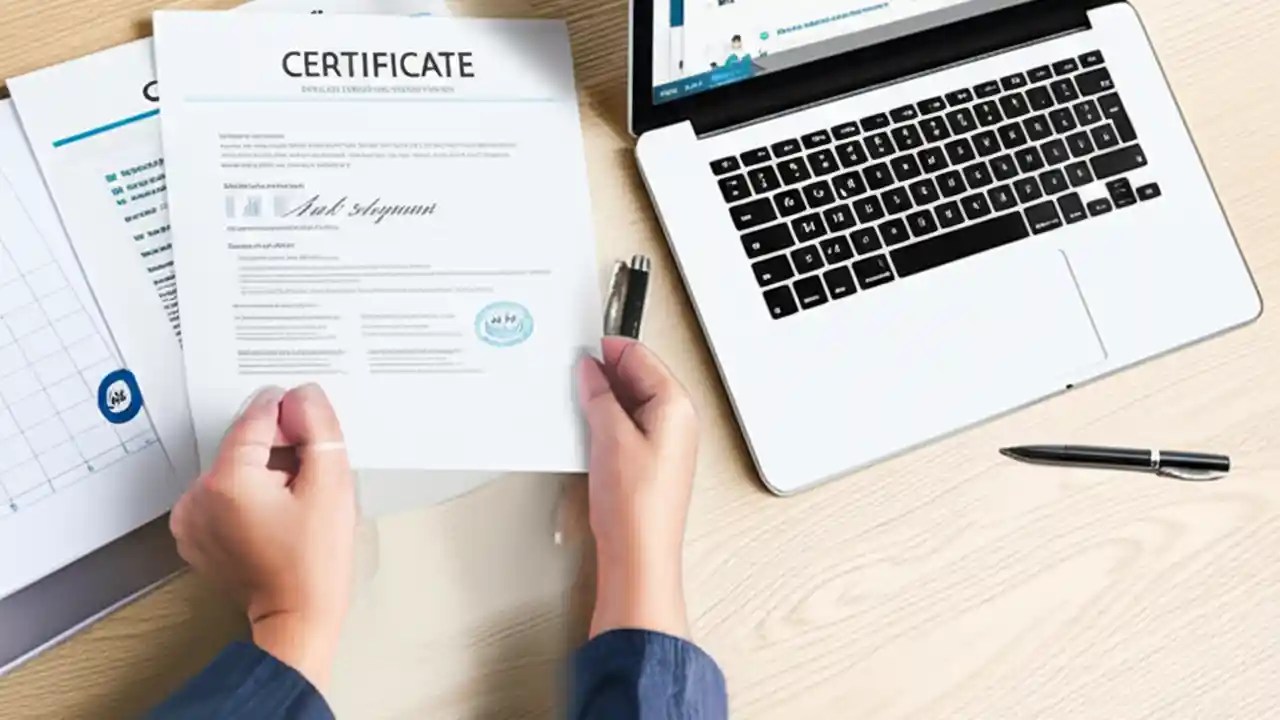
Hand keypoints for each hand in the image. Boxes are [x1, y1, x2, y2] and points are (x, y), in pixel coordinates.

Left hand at [170, 384, 356, 690]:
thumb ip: (318, 427)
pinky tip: (272, 519)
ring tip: (291, 506)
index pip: (258, 415)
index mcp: (227, 480)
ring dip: (264, 472)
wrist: (298, 617)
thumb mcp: (331, 484)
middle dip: (280, 451)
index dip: (294, 421)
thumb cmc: (315, 562)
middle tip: (307, 486)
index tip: (313, 446)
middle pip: (244, 442)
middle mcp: (197, 495)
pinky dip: (247, 495)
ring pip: (234, 466)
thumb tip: (303, 395)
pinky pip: (222, 492)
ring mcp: (190, 517)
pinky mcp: (193, 532)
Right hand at [577, 338, 698, 638]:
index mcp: (675, 405)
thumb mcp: (610, 437)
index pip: (641, 356)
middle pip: (637, 377)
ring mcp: (664, 441)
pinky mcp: (649, 460)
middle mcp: (676, 420)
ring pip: (629, 401)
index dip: (608, 349)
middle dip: (604, 374)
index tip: (579, 349)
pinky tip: (586, 429)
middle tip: (572, 375)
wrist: (639, 555)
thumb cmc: (636, 506)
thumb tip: (591, 371)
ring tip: (576, 404)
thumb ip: (600, 396)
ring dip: (603, 399)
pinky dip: (605, 421)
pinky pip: (627, 426)